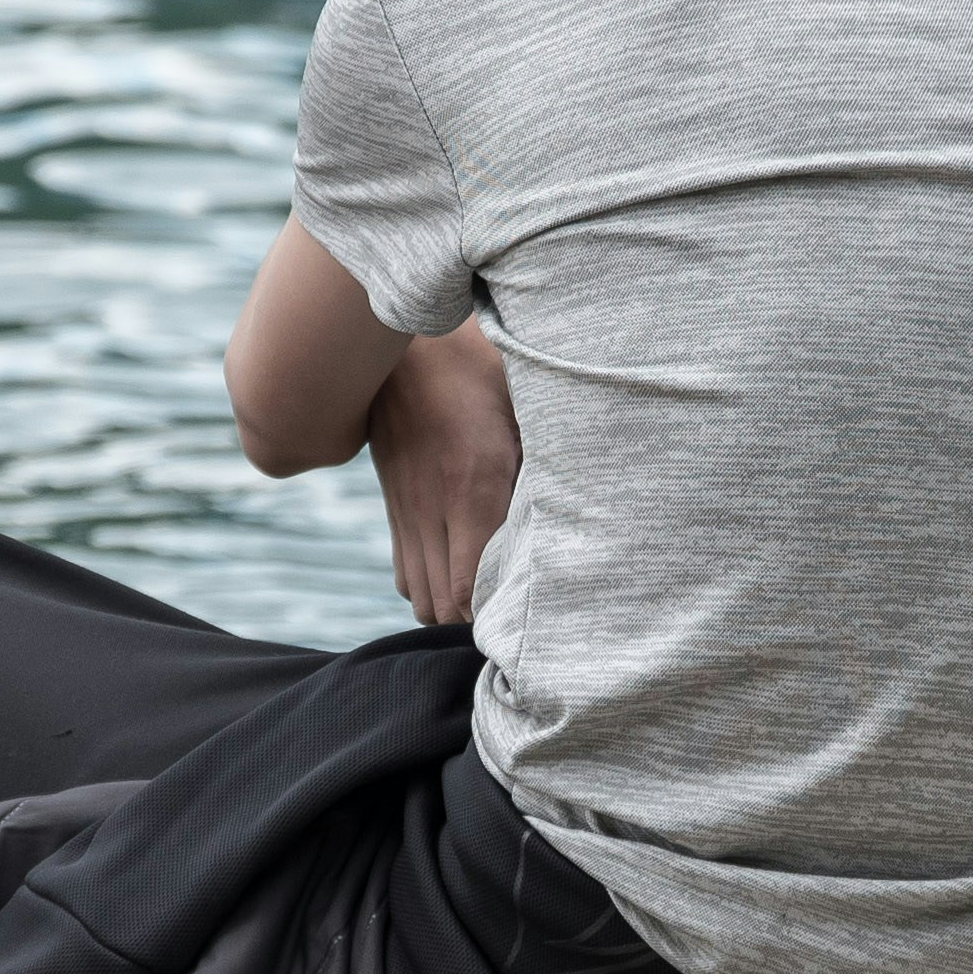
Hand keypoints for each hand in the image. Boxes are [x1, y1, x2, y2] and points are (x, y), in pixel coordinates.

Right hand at [361, 323, 517, 626]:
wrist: (413, 347)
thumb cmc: (483, 373)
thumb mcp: (526, 412)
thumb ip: (543, 472)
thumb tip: (579, 521)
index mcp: (474, 485)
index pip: (471, 587)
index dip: (494, 617)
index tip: (526, 621)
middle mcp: (433, 507)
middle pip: (442, 605)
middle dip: (475, 625)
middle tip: (513, 619)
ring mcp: (407, 511)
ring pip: (419, 597)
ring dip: (450, 610)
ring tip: (485, 604)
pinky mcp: (393, 507)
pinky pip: (404, 575)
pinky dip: (428, 589)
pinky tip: (457, 575)